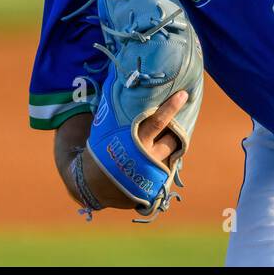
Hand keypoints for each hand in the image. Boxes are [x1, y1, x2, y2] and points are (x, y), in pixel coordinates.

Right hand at [71, 90, 189, 209]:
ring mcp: (150, 176)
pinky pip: (166, 173)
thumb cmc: (98, 153)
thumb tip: (121, 85)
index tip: (183, 94)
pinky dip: (164, 164)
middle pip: (171, 140)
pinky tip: (159, 160)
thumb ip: (117, 114)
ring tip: (166, 140)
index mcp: (134, 141)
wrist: (90, 185)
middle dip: (176, 130)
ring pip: (171, 156)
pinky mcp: (152, 188)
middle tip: (177, 121)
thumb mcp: (105, 132)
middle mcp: (145, 158)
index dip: (171, 107)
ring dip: (171, 146)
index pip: (157, 121)